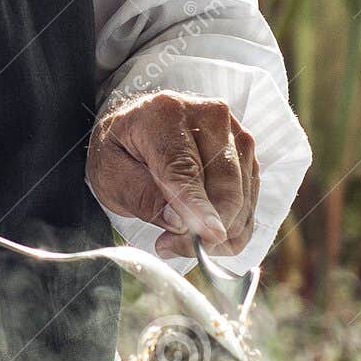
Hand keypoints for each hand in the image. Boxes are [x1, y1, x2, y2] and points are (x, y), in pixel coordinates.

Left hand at [87, 92, 258, 258]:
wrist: (138, 128)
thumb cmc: (121, 150)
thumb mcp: (110, 174)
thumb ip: (141, 196)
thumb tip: (179, 222)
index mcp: (165, 114)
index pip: (185, 168)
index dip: (198, 205)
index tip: (210, 234)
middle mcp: (210, 116)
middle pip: (224, 184)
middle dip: (205, 228)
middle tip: (169, 247)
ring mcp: (234, 133)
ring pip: (242, 196)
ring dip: (218, 231)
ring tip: (176, 238)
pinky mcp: (247, 153)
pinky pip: (250, 201)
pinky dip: (232, 226)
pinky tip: (203, 232)